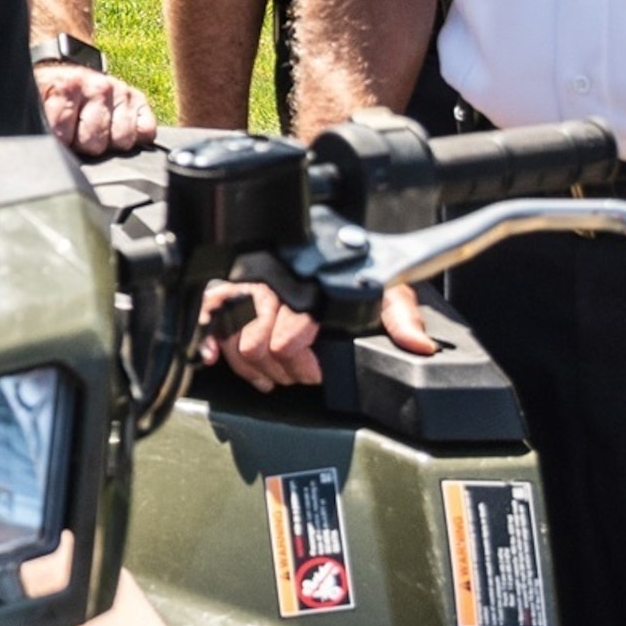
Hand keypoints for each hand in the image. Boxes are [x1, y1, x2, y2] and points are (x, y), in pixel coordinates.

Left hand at [37, 63, 157, 156]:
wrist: (68, 68)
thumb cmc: (52, 92)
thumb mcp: (37, 101)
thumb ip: (40, 121)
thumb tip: (46, 146)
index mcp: (67, 87)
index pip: (64, 136)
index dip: (62, 142)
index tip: (60, 135)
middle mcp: (98, 87)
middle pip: (94, 143)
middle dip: (84, 145)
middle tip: (79, 133)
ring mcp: (121, 92)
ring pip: (122, 141)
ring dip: (109, 142)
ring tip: (97, 130)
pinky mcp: (139, 99)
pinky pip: (146, 132)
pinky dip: (135, 136)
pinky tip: (117, 127)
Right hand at [202, 281, 433, 390]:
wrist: (332, 250)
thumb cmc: (355, 275)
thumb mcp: (384, 291)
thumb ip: (401, 315)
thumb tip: (419, 345)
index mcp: (305, 285)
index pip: (286, 339)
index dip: (302, 366)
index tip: (316, 374)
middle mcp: (270, 281)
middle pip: (254, 343)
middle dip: (277, 370)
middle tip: (295, 375)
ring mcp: (246, 285)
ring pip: (229, 334)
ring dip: (248, 365)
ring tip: (269, 375)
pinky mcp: (228, 290)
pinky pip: (206, 313)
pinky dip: (208, 340)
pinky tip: (214, 357)